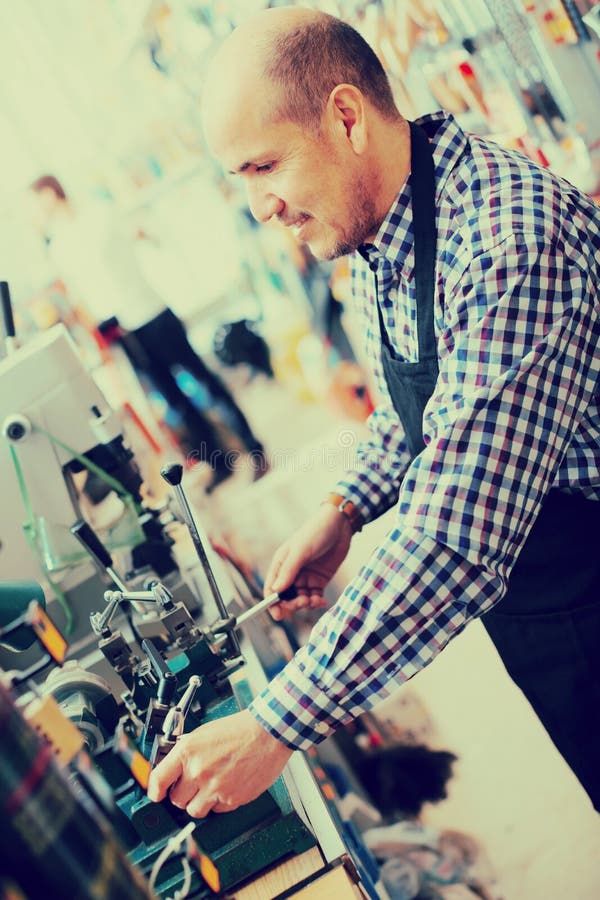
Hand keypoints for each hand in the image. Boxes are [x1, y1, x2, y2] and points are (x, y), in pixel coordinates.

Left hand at [147, 709, 291, 816]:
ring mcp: (215, 788)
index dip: (154, 790)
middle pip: (177, 799)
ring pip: (195, 810)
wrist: (268, 734)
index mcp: (188, 751)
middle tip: (191, 786)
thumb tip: (175, 765)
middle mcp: (199, 771)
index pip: (159, 779)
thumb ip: (188, 750)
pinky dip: (219, 802)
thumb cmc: (240, 729)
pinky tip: (227, 786)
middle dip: (182, 794)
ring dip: (199, 802)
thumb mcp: (205, 732)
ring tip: (209, 788)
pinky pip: (217, 810)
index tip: (156, 793)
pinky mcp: (232, 799)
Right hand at [265, 504, 352, 620]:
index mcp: (281, 563)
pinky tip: (322, 601)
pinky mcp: (320, 580)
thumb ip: (289, 570)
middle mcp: (291, 572)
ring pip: (301, 599)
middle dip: (292, 604)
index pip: (272, 587)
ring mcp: (306, 577)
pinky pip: (315, 596)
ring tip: (315, 600)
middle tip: (303, 602)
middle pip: (286, 597)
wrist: (339, 524)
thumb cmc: (316, 532)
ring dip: (306, 604)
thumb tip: (276, 590)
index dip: (272, 603)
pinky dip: (317, 602)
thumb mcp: (301, 550)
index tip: (278, 615)